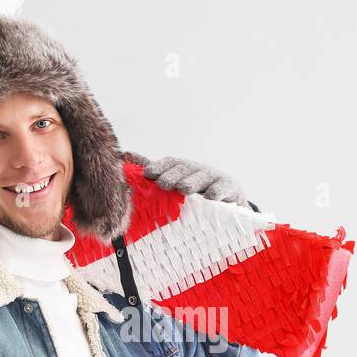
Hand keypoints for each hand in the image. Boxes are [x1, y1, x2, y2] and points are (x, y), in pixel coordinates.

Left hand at [123, 150, 249, 206]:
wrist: (229, 200)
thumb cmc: (197, 190)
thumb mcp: (176, 180)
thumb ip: (154, 170)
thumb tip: (126, 156)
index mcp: (183, 168)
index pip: (170, 162)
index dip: (159, 166)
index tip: (148, 173)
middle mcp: (198, 169)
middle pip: (184, 169)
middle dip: (173, 175)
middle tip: (163, 183)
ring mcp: (215, 178)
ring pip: (202, 178)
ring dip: (192, 182)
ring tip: (184, 188)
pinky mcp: (230, 188)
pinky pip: (223, 189)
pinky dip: (217, 192)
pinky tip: (210, 197)